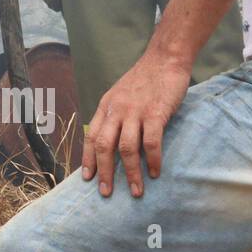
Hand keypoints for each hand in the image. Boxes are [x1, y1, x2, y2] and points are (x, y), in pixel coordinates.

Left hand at [81, 51, 190, 197]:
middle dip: (104, 172)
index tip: (87, 178)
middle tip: (106, 193)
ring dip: (130, 173)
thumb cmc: (144, 79)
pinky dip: (153, 160)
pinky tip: (155, 173)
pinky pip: (151, 142)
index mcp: (106, 106)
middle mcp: (116, 110)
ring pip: (126, 148)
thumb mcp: (120, 95)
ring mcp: (135, 111)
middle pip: (104, 146)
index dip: (88, 159)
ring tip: (135, 191)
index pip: (92, 136)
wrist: (164, 59)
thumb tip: (113, 143)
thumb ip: (115, 116)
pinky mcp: (156, 112)